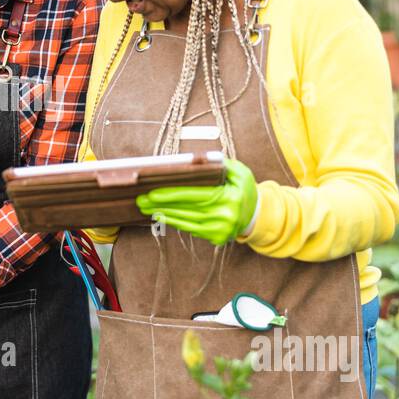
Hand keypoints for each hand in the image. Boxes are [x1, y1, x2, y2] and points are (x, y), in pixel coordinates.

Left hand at [135, 158, 259, 244]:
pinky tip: (163, 216)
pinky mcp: (216, 239)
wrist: (257, 216)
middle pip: (185, 210)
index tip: (152, 193)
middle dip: (160, 206)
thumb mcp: (240, 173)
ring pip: (185, 222)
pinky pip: (191, 229)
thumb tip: (198, 160)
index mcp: (229, 198)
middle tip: (141, 201)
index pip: (193, 196)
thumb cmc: (245, 191)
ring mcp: (219, 230)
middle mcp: (224, 216)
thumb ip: (221, 164)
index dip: (170, 195)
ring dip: (164, 215)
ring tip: (147, 209)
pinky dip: (176, 222)